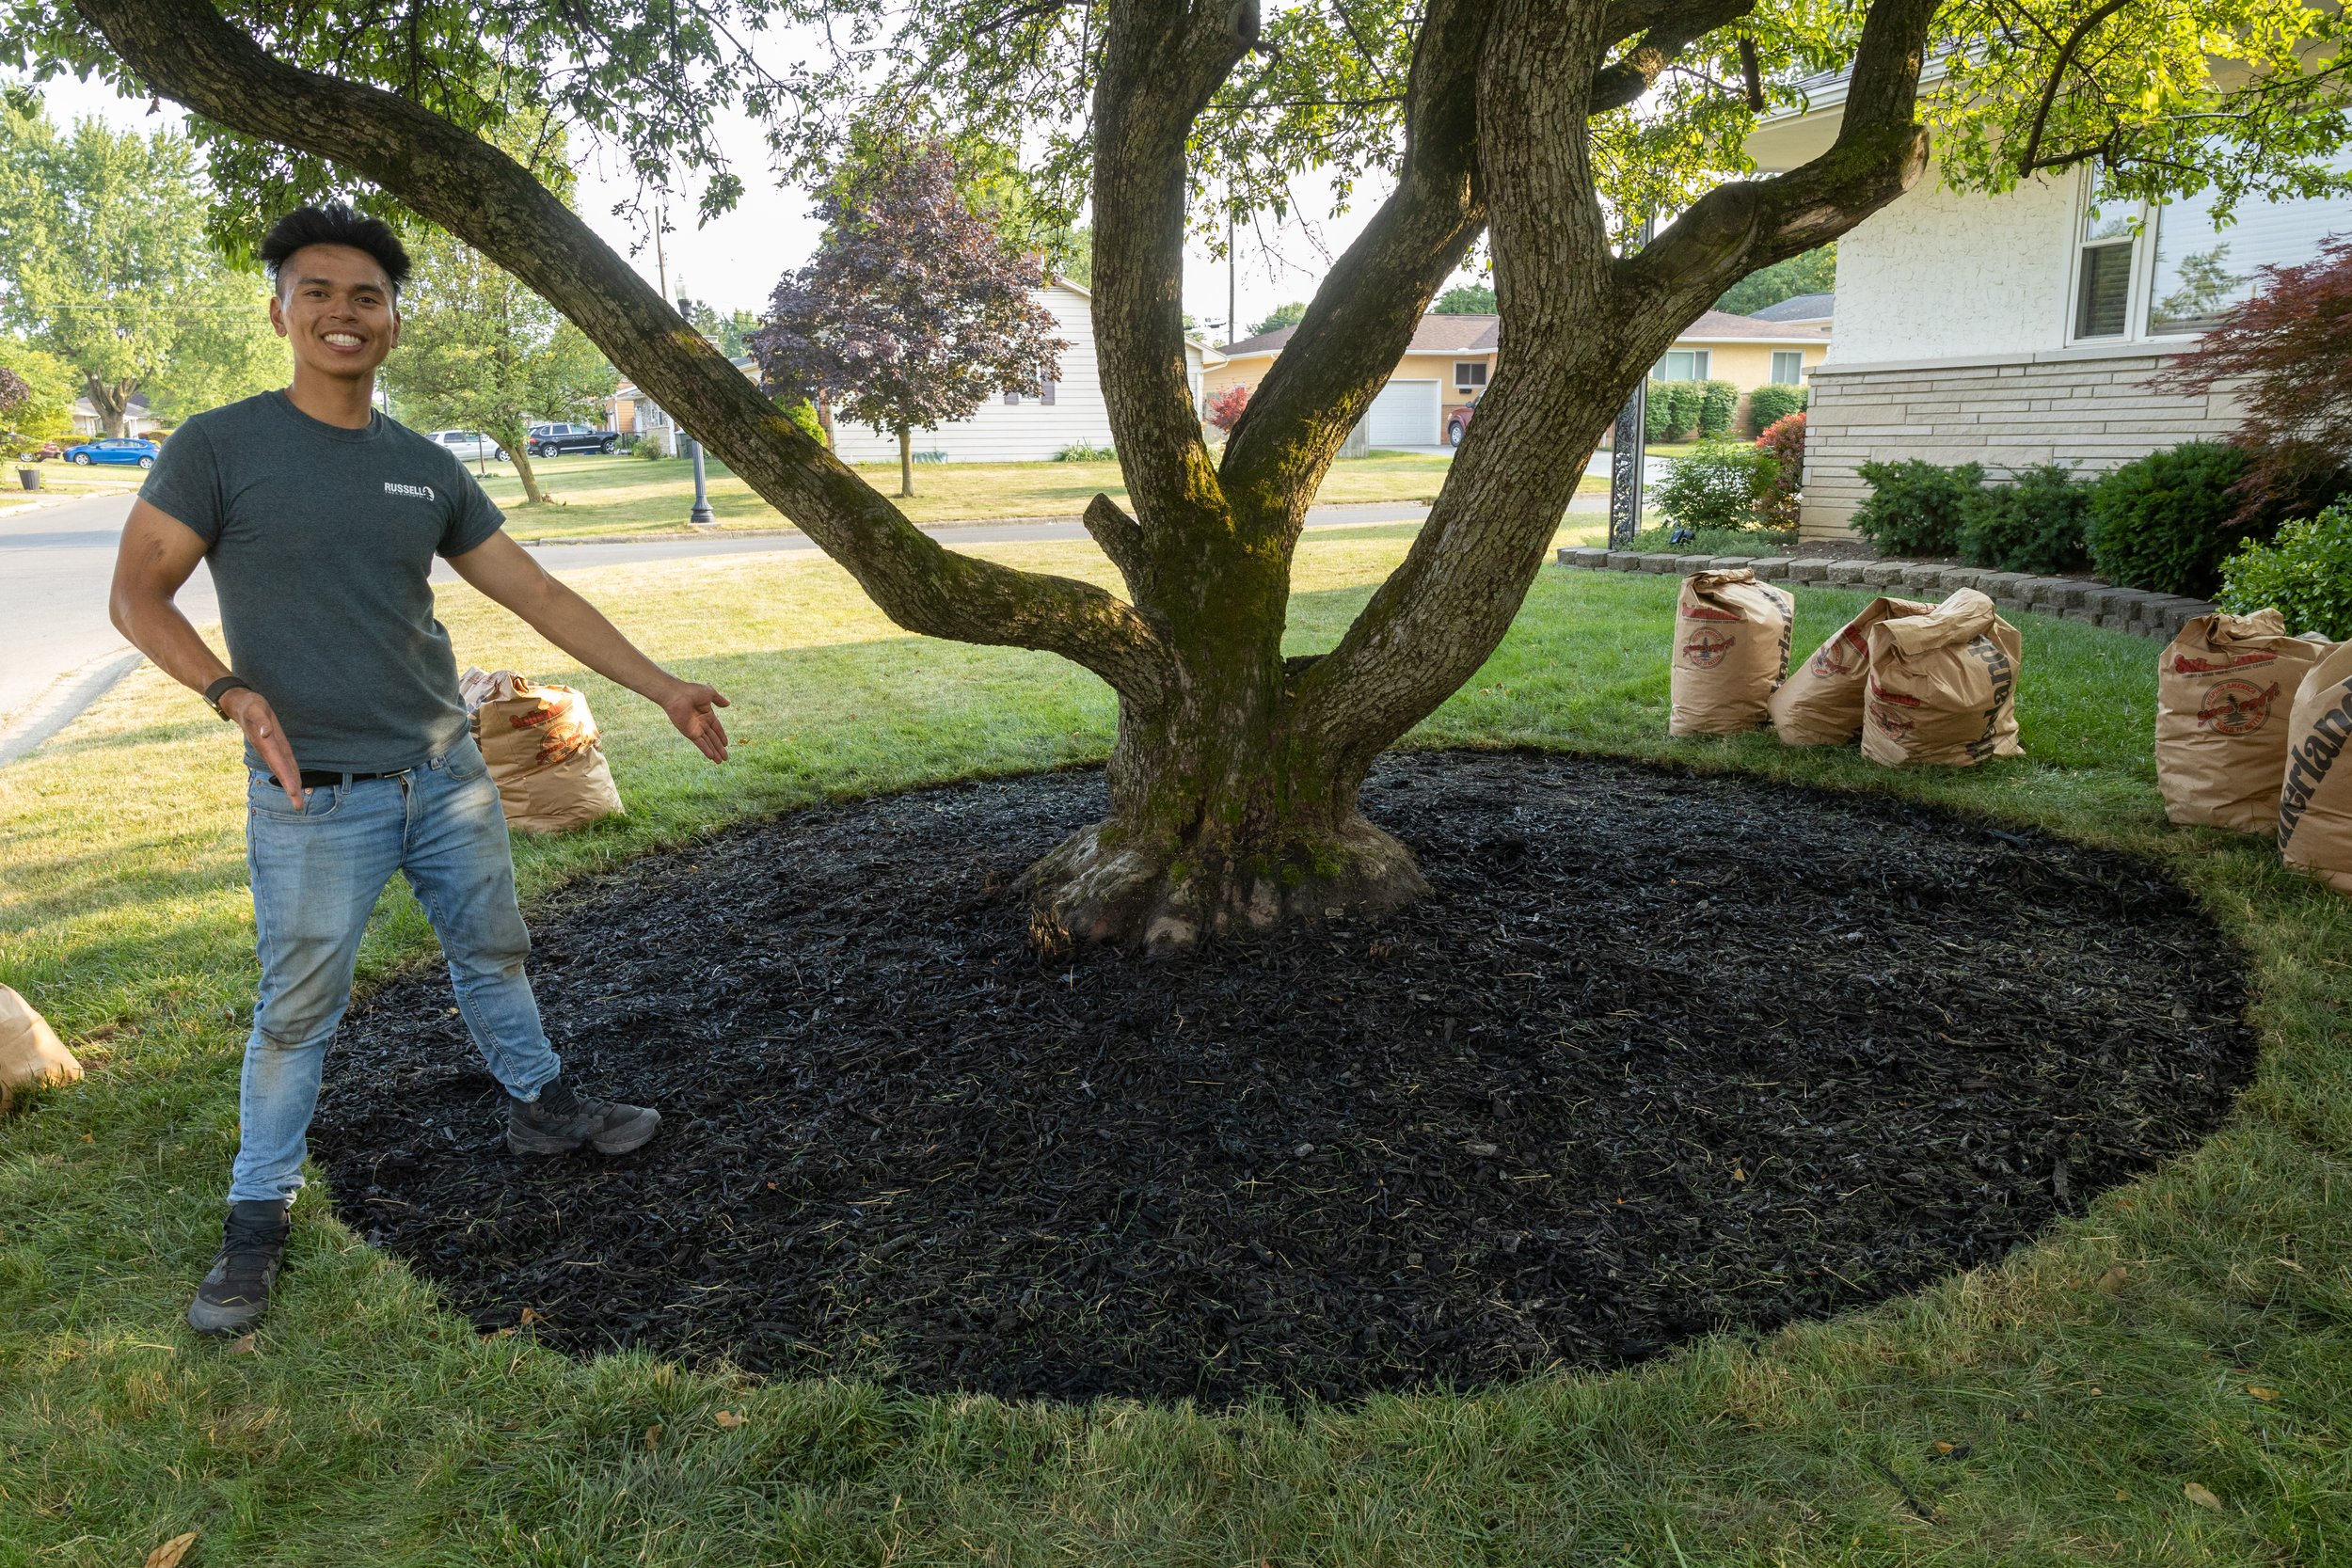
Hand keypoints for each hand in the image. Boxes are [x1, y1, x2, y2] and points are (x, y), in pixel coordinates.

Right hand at [222, 687, 307, 810]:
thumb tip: (267, 733)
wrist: (241, 704)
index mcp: (266, 745)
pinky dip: (291, 773)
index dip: (287, 780)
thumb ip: (262, 721)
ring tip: (298, 800)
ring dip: (291, 784)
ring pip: (284, 770)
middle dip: (290, 789)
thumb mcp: (256, 709)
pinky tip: (295, 782)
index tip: (293, 794)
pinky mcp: (275, 745)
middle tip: (298, 806)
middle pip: (282, 773)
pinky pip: (285, 762)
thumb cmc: (250, 705)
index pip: (279, 765)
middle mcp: (269, 751)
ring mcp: (272, 750)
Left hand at [657, 680, 730, 762]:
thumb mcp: (709, 693)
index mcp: (707, 714)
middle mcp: (701, 723)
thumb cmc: (691, 691)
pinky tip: (711, 757)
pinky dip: (705, 749)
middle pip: (713, 738)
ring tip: (720, 762)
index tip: (726, 744)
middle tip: (725, 758)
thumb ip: (719, 700)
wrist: (676, 695)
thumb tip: (728, 704)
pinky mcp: (689, 733)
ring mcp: (695, 729)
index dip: (721, 736)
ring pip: (707, 743)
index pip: (716, 728)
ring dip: (714, 752)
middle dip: (719, 748)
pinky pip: (700, 743)